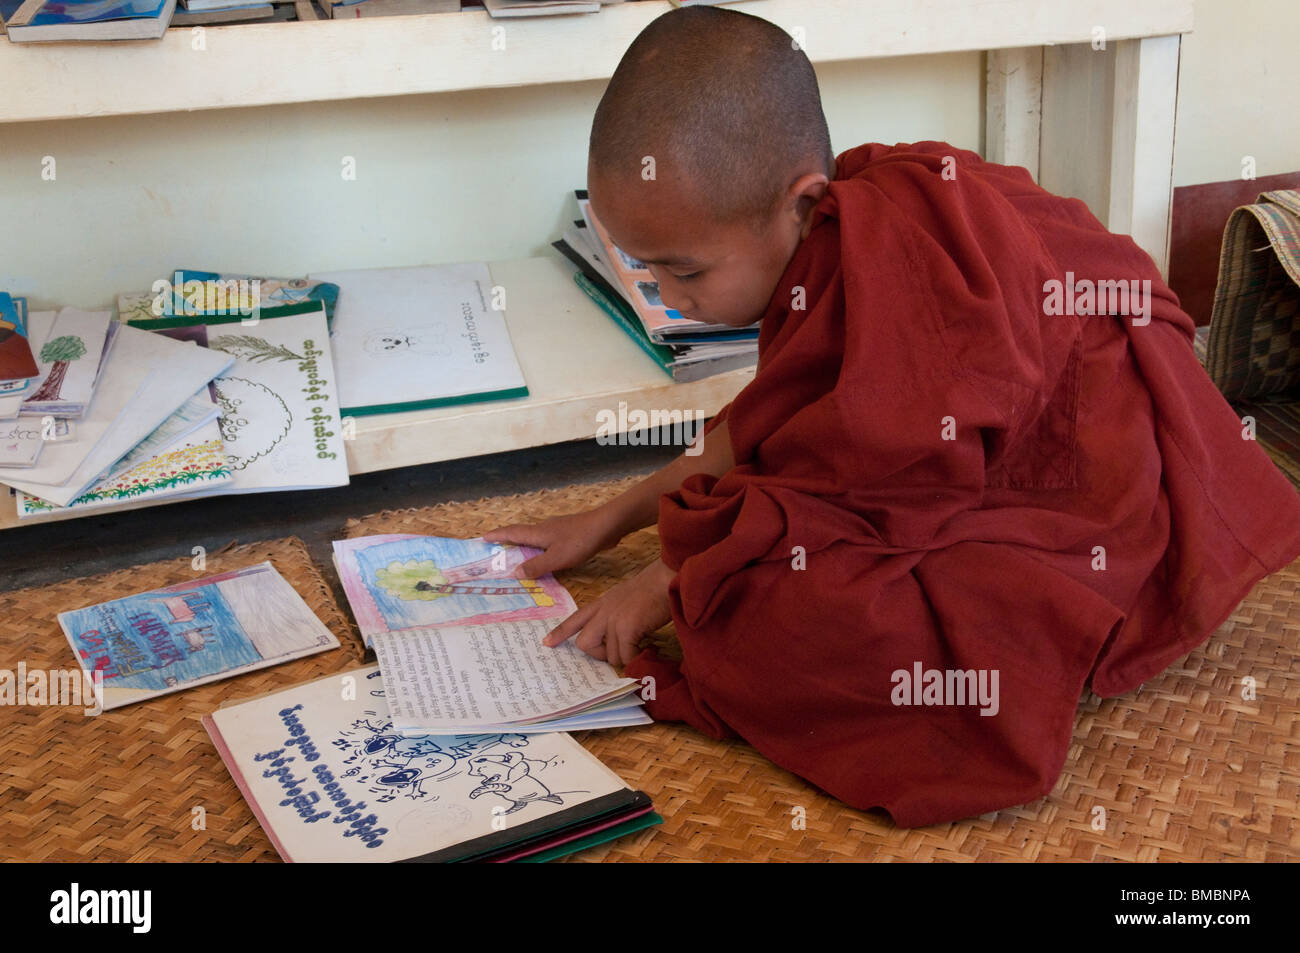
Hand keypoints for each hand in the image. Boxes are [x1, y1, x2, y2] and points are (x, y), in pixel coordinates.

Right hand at [483, 505, 625, 577]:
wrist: (607, 525)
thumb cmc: (580, 540)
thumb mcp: (556, 558)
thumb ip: (535, 566)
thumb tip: (514, 573)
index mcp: (538, 533)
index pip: (512, 533)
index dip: (497, 536)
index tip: (483, 538)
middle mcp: (545, 528)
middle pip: (521, 533)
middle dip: (507, 540)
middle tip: (496, 549)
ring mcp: (558, 530)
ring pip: (535, 538)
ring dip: (524, 545)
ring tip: (517, 556)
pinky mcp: (570, 534)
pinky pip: (548, 542)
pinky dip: (540, 549)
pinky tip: (545, 557)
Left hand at [542, 558, 673, 668]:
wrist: (667, 578)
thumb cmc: (654, 588)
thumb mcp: (626, 598)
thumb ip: (615, 614)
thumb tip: (617, 639)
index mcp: (601, 603)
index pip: (575, 619)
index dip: (560, 633)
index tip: (546, 643)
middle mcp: (603, 611)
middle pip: (584, 643)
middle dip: (599, 655)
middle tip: (618, 653)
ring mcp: (613, 619)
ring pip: (609, 655)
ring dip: (625, 657)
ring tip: (640, 646)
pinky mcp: (626, 628)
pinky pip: (626, 656)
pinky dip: (636, 658)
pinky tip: (648, 649)